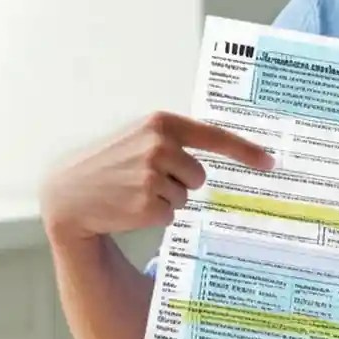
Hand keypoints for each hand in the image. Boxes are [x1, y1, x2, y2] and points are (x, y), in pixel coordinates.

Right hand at [40, 111, 273, 242]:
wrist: (67, 192)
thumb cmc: (108, 164)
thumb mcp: (138, 138)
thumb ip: (173, 139)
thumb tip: (214, 151)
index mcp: (160, 123)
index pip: (214, 135)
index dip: (246, 151)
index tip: (271, 162)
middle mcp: (159, 146)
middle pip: (199, 175)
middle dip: (180, 181)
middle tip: (145, 179)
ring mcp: (153, 175)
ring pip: (185, 196)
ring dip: (164, 198)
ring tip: (132, 191)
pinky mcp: (148, 204)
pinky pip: (170, 214)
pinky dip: (154, 215)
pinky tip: (128, 206)